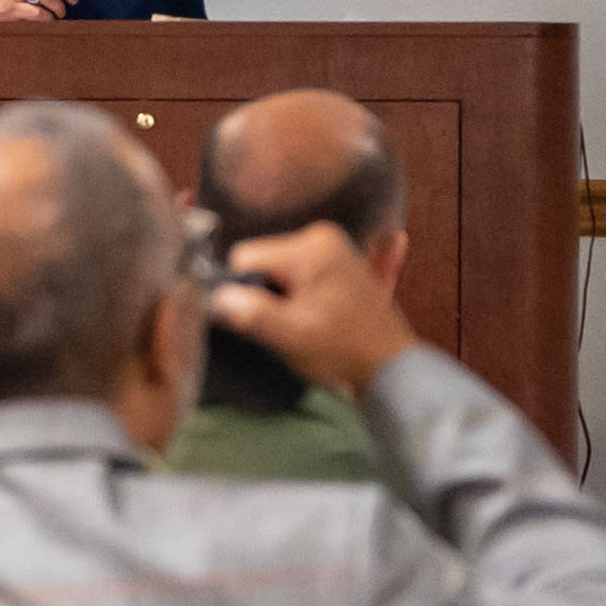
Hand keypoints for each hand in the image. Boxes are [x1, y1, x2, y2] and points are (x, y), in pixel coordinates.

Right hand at [206, 221, 419, 393]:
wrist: (390, 368)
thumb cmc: (344, 352)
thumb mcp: (292, 337)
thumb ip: (252, 314)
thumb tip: (215, 298)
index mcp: (311, 246)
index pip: (244, 258)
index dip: (243, 292)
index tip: (266, 319)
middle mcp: (321, 236)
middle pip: (260, 263)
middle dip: (263, 294)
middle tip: (288, 325)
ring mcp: (331, 249)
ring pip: (274, 271)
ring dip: (278, 298)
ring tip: (303, 324)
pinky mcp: (336, 264)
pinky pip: (294, 275)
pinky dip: (293, 296)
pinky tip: (311, 317)